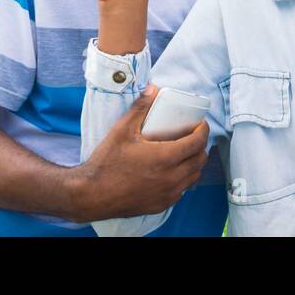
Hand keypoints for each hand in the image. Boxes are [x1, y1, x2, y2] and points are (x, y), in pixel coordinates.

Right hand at [72, 86, 209, 221]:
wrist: (92, 195)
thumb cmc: (106, 163)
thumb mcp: (122, 130)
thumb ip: (139, 108)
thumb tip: (153, 89)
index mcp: (165, 158)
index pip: (198, 142)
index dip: (203, 130)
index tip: (200, 124)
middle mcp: (171, 178)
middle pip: (200, 159)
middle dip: (200, 145)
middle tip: (192, 136)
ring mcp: (167, 194)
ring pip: (193, 176)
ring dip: (194, 163)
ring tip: (184, 152)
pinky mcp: (161, 205)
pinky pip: (182, 190)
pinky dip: (183, 179)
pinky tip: (172, 172)